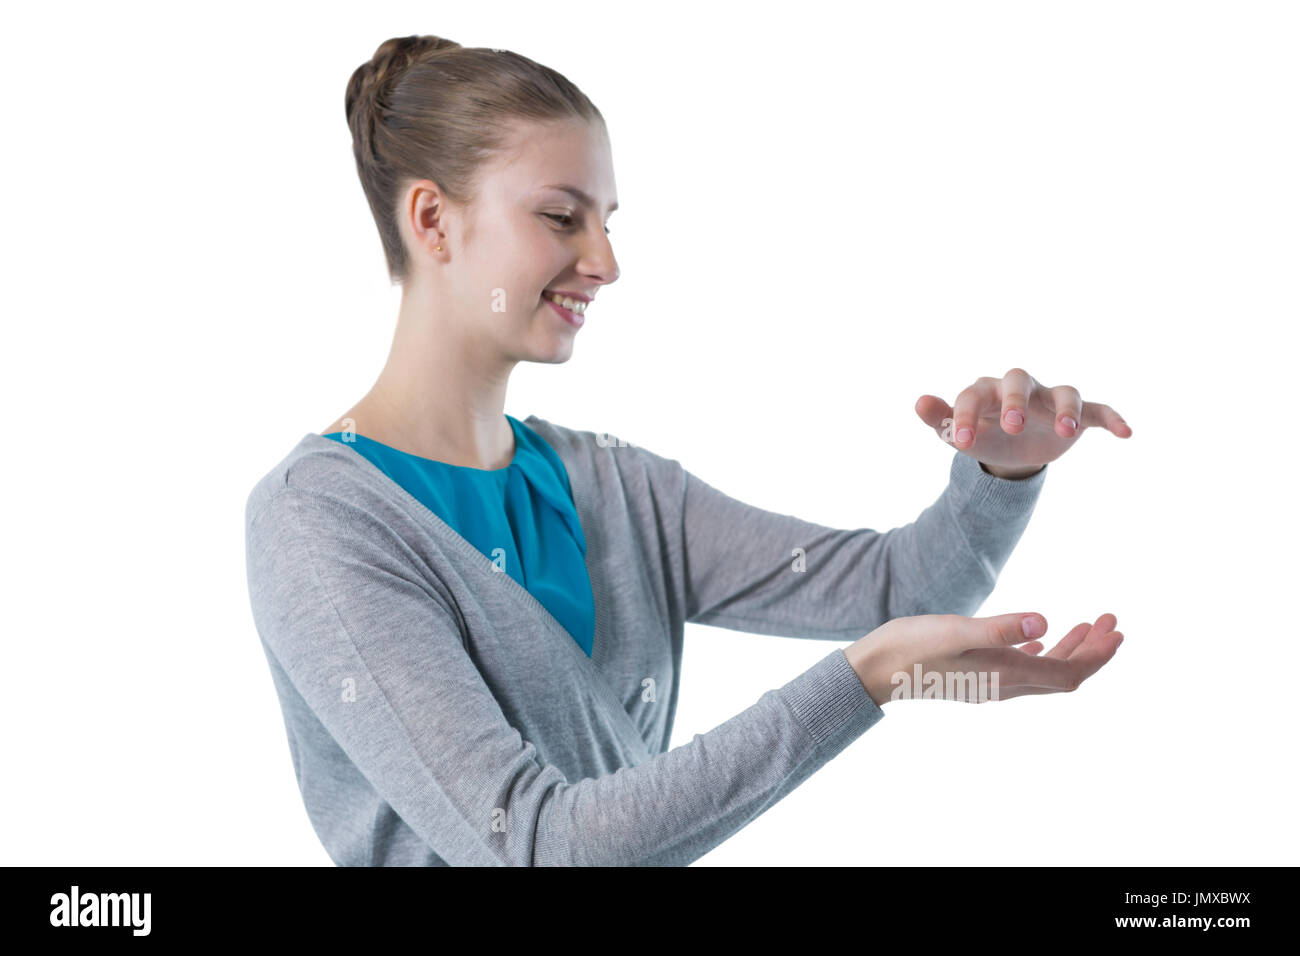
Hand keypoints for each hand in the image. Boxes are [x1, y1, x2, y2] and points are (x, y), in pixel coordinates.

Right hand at [844, 611, 1123, 706]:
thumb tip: (1044, 622)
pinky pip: (1023, 670)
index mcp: (1006, 674)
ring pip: (1045, 672)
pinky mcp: (976, 676)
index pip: (1069, 673)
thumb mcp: (955, 631)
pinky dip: (1042, 653)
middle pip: (1064, 674)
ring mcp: (990, 683)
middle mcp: (1005, 685)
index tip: (1117, 631)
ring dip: (1071, 650)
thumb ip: (999, 629)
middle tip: (1111, 620)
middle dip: (1093, 650)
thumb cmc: (911, 647)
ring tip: (1088, 626)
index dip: (1098, 656)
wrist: (875, 670)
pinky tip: (1039, 640)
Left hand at [914, 367, 1131, 471]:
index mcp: (985, 391)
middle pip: (1017, 380)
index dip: (968, 418)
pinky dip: (1112, 418)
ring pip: (1063, 392)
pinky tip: (1126, 433)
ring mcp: (1050, 400)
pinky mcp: (1078, 415)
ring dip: (1065, 408)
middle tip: (1013, 425)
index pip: (972, 397)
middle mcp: (1019, 388)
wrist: (1011, 452)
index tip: (963, 445)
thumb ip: (941, 419)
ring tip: (1065, 431)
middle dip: (1015, 400)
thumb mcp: (959, 433)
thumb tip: (919, 402)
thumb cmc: (982, 434)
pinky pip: (1097, 410)